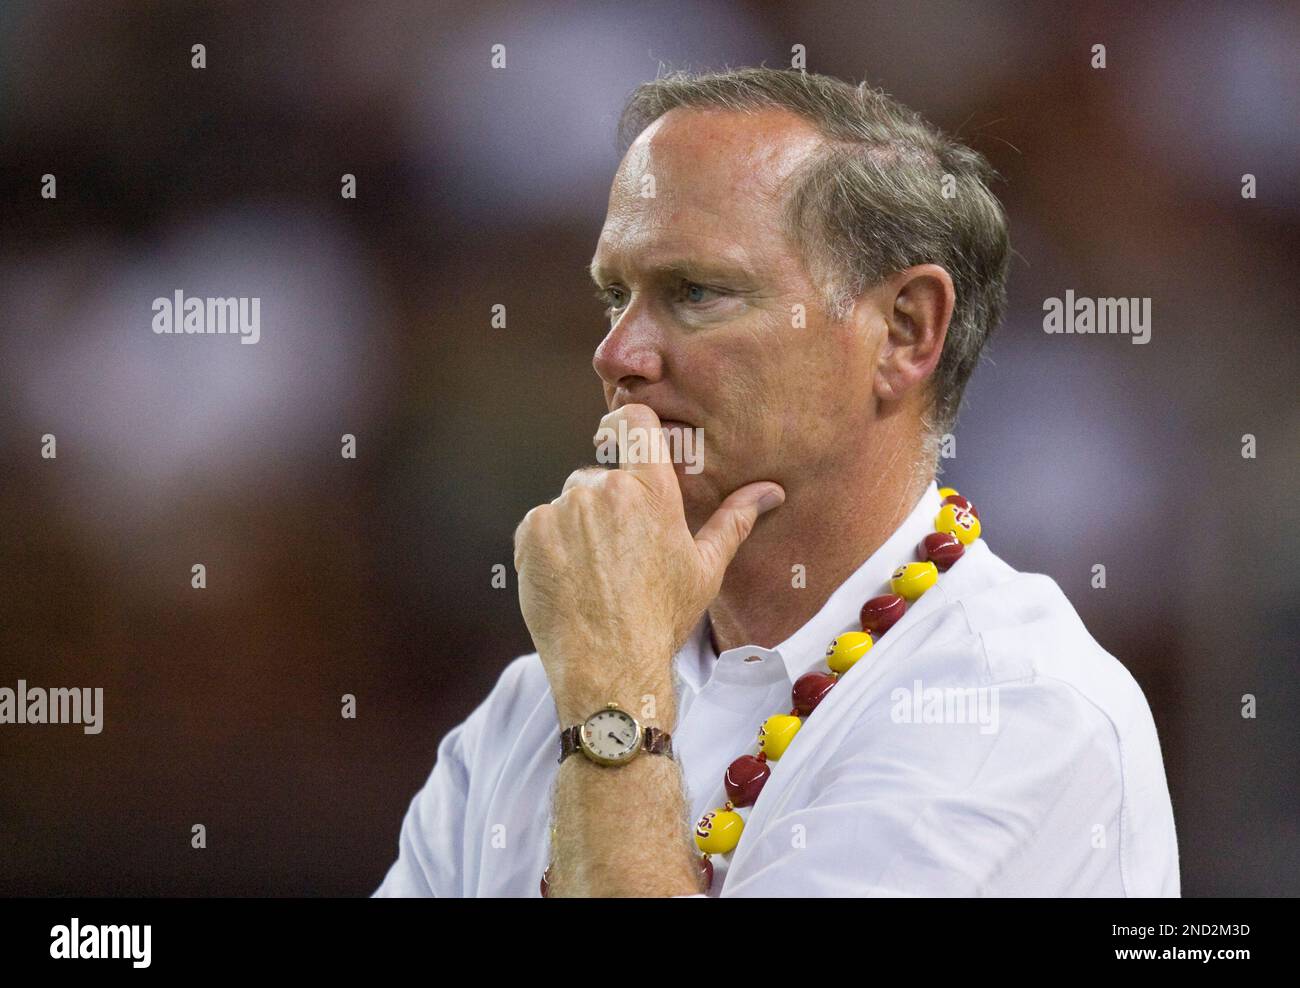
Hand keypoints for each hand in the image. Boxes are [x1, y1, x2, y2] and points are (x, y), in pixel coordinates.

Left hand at [513, 403, 784, 725]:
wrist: (610, 666)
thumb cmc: (662, 618)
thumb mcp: (705, 568)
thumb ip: (734, 519)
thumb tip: (770, 491)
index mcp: (650, 488)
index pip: (633, 420)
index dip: (627, 426)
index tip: (622, 442)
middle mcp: (603, 489)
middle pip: (601, 476)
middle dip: (608, 505)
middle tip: (620, 554)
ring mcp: (563, 509)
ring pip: (570, 503)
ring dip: (579, 527)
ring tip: (595, 574)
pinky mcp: (532, 532)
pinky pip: (541, 525)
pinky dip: (551, 545)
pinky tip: (572, 579)